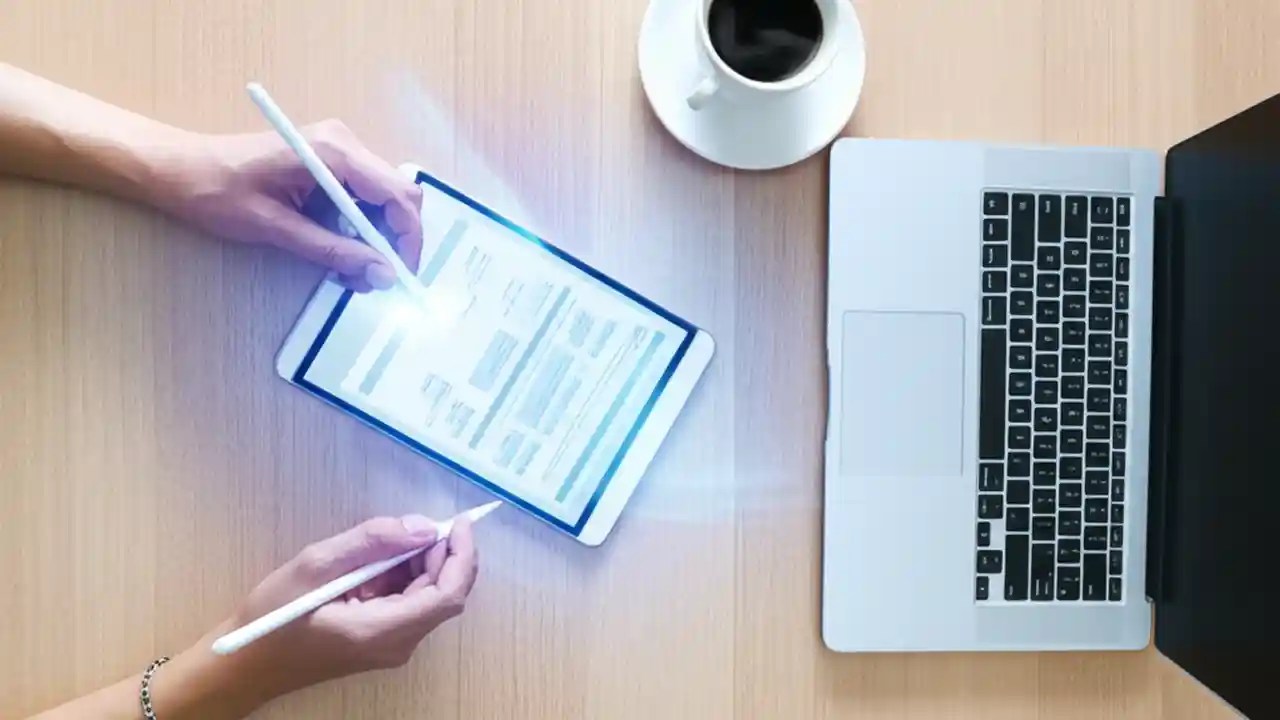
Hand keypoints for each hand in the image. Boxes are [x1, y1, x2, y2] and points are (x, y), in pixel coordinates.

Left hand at [157, 120, 422, 291]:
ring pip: (381, 204)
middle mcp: (344, 145)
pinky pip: (359, 202)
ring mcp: (337, 153)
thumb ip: (332, 251)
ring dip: (373, 242)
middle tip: (368, 281)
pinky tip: (334, 252)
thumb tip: (382, 274)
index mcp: (334, 152)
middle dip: (390, 244)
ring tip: (345, 272)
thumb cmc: (215, 192)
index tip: (399, 277)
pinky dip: (355, 232)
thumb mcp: (274, 228)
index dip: (408, 239)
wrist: (176, 168)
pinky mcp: (327, 166)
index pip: (398, 196)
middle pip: (396, 199)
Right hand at [164, 515, 478, 712]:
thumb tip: (423, 527)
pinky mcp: (380, 639)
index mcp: (384, 632)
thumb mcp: (315, 567)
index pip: (449, 594)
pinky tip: (372, 563)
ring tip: (383, 543)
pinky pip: (408, 602)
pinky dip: (402, 575)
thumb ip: (371, 543)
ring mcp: (391, 645)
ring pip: (427, 596)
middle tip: (413, 524)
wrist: (245, 663)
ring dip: (419, 562)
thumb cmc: (273, 618)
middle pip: (444, 594)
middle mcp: (398, 644)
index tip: (458, 522)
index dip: (462, 555)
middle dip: (441, 553)